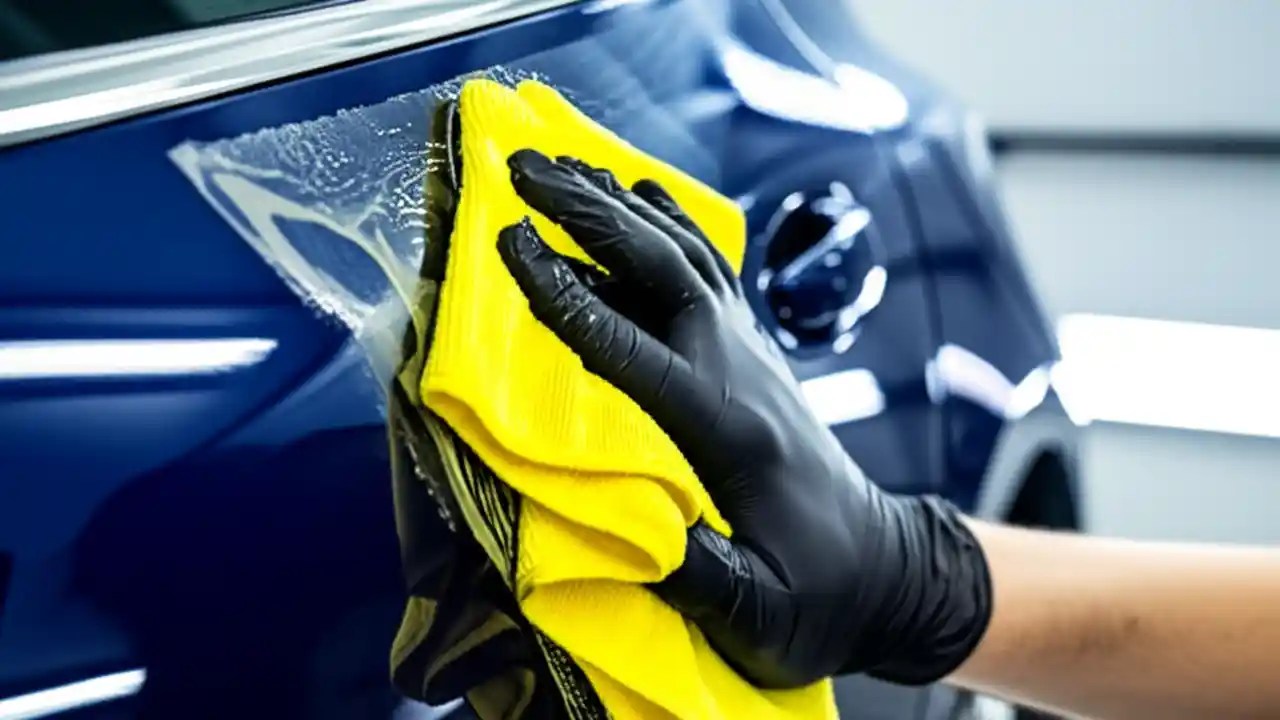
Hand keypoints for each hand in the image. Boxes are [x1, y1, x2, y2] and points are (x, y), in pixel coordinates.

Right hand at [498, 150, 991, 688]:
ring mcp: (752, 354)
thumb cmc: (817, 598)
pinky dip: (667, 225)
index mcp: (726, 428)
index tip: (510, 244)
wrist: (886, 570)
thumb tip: (622, 533)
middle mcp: (740, 369)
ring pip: (686, 255)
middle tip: (524, 166)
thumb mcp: (758, 611)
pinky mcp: (754, 355)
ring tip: (565, 164)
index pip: (631, 347)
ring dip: (624, 206)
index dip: (566, 296)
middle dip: (591, 213)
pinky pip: (706, 269)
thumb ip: (697, 574)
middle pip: (663, 268)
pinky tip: (640, 195)